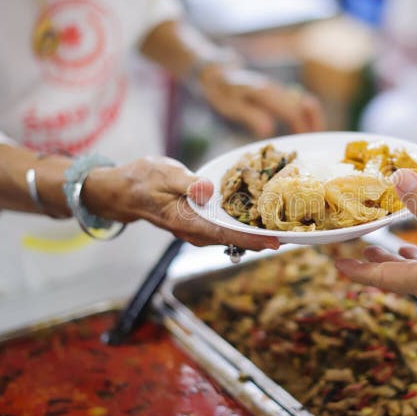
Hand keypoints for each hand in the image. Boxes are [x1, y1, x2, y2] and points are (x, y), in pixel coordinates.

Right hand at [83, 156, 278, 250]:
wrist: (123, 191)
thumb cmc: (142, 178)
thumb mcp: (164, 173)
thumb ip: (187, 183)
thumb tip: (205, 190)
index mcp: (186, 221)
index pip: (224, 234)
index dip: (251, 239)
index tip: (275, 242)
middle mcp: (193, 231)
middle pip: (233, 240)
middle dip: (261, 240)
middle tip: (293, 236)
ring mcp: (196, 230)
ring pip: (231, 237)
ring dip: (255, 235)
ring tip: (283, 229)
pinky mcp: (198, 224)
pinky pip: (225, 230)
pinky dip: (243, 227)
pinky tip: (260, 219)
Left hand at [198, 65, 323, 136]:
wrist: (216, 72)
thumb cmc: (222, 91)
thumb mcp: (232, 105)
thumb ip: (251, 116)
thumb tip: (269, 131)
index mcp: (266, 93)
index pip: (292, 111)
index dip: (301, 127)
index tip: (304, 142)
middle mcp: (276, 89)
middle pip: (304, 106)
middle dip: (314, 123)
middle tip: (318, 141)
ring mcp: (277, 89)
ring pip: (302, 103)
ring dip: (312, 118)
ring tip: (315, 134)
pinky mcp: (275, 92)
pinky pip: (296, 103)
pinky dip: (303, 114)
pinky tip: (303, 127)